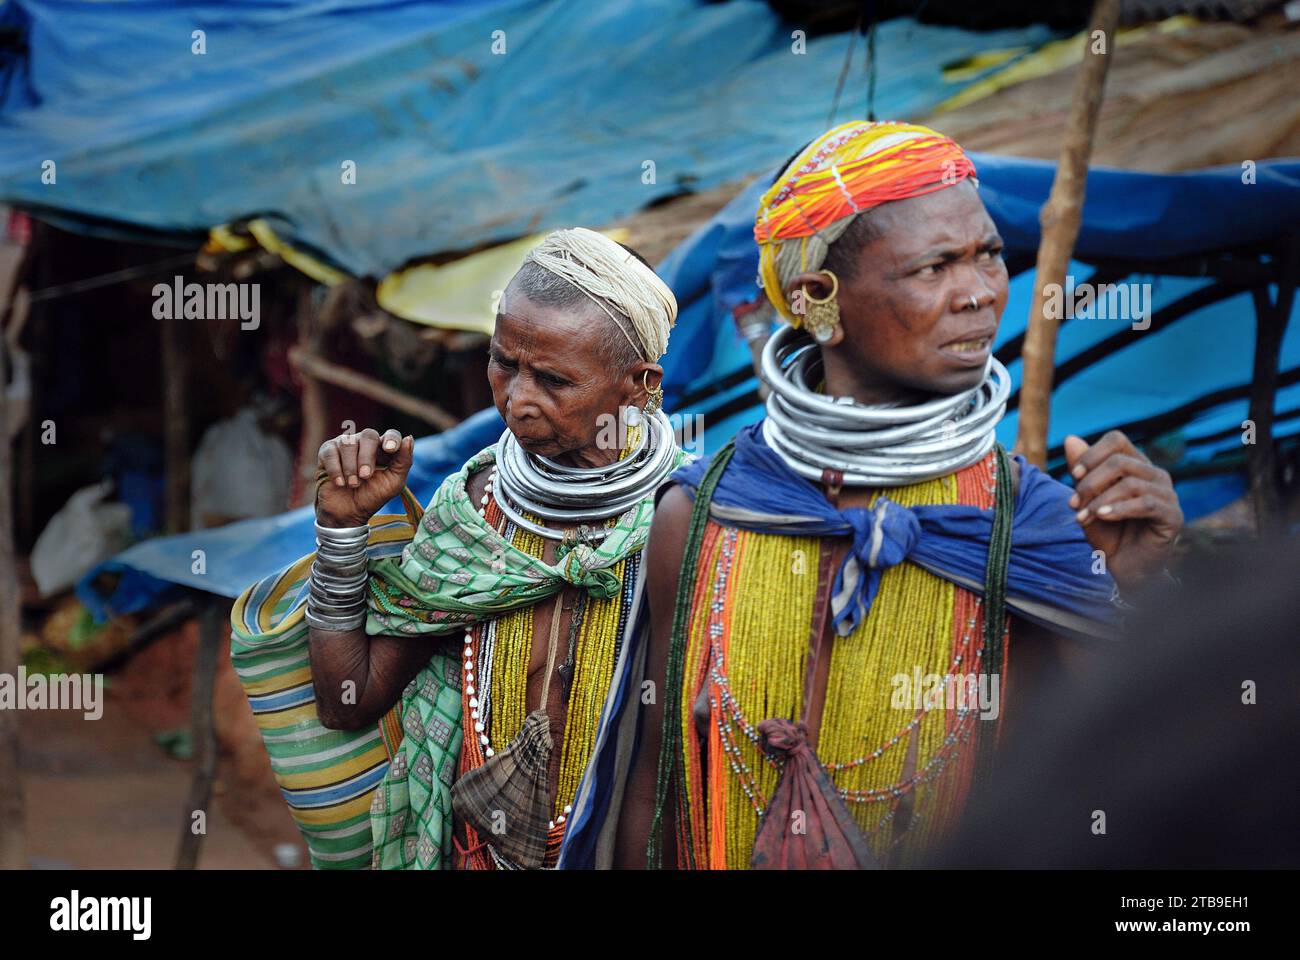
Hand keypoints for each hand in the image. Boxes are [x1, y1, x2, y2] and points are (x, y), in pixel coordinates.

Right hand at [315, 428, 413, 527]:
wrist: (347, 512)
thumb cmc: (372, 497)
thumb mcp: (393, 483)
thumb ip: (404, 462)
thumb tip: (408, 438)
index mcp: (384, 449)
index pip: (391, 434)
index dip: (391, 439)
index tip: (390, 449)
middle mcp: (365, 443)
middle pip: (368, 436)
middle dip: (367, 457)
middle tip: (365, 476)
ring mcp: (346, 445)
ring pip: (348, 443)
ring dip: (351, 467)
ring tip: (353, 484)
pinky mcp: (327, 451)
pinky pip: (331, 452)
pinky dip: (336, 469)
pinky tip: (340, 483)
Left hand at [1064, 431, 1181, 593]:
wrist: (1124, 566)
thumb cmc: (1107, 532)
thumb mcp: (1087, 500)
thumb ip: (1080, 472)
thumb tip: (1070, 438)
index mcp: (1136, 465)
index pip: (1117, 440)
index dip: (1092, 454)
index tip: (1074, 475)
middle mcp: (1154, 475)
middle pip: (1120, 461)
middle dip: (1090, 483)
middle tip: (1073, 505)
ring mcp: (1167, 494)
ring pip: (1130, 483)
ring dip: (1099, 500)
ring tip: (1083, 518)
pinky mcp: (1173, 515)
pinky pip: (1145, 504)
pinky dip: (1118, 509)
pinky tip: (1102, 517)